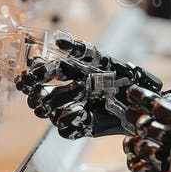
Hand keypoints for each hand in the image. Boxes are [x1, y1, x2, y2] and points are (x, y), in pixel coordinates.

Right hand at [13, 36, 162, 138]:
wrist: (141, 95)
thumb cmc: (121, 73)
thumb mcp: (99, 58)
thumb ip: (78, 49)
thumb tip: (58, 42)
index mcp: (64, 76)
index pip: (35, 77)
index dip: (29, 76)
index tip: (29, 73)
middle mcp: (64, 94)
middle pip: (36, 98)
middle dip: (38, 92)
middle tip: (44, 87)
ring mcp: (72, 111)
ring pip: (49, 112)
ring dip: (61, 101)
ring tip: (80, 91)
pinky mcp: (82, 127)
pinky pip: (64, 129)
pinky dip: (69, 120)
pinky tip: (81, 112)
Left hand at [122, 86, 170, 171]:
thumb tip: (161, 105)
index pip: (161, 109)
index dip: (144, 99)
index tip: (134, 93)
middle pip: (149, 128)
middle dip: (137, 119)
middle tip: (131, 115)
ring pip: (145, 150)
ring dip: (135, 143)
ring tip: (132, 140)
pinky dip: (140, 167)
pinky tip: (136, 163)